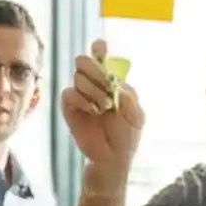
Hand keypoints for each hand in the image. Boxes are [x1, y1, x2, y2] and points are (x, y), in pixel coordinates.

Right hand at [60, 39, 144, 168]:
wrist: (112, 158)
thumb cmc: (127, 135)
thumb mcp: (137, 116)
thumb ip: (130, 99)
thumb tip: (117, 84)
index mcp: (111, 80)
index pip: (100, 54)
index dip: (99, 48)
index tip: (100, 50)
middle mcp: (93, 84)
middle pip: (83, 61)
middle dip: (95, 70)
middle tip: (106, 86)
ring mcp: (80, 95)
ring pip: (77, 77)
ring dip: (93, 89)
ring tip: (103, 107)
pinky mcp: (69, 108)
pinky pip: (68, 93)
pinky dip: (81, 100)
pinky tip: (92, 111)